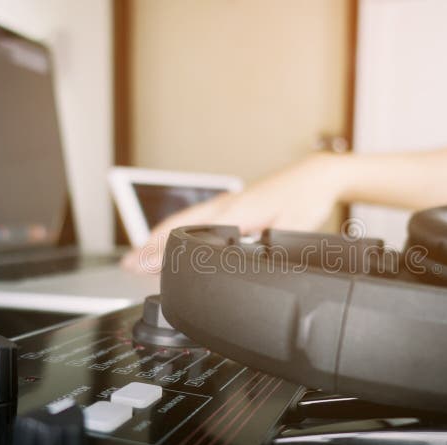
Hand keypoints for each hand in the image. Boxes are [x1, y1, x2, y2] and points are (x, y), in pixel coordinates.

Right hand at [121, 154, 346, 272]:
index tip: (143, 266)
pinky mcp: (234, 204)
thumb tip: (254, 263)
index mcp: (237, 210)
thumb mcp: (295, 227)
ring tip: (141, 255)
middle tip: (129, 265)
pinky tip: (175, 239)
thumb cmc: (307, 197)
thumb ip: (273, 245)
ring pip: (185, 220)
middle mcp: (227, 204)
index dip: (165, 252)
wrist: (317, 176)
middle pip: (178, 225)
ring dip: (162, 237)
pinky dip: (179, 230)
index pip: (191, 234)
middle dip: (152, 246)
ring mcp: (228, 202)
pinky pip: (197, 218)